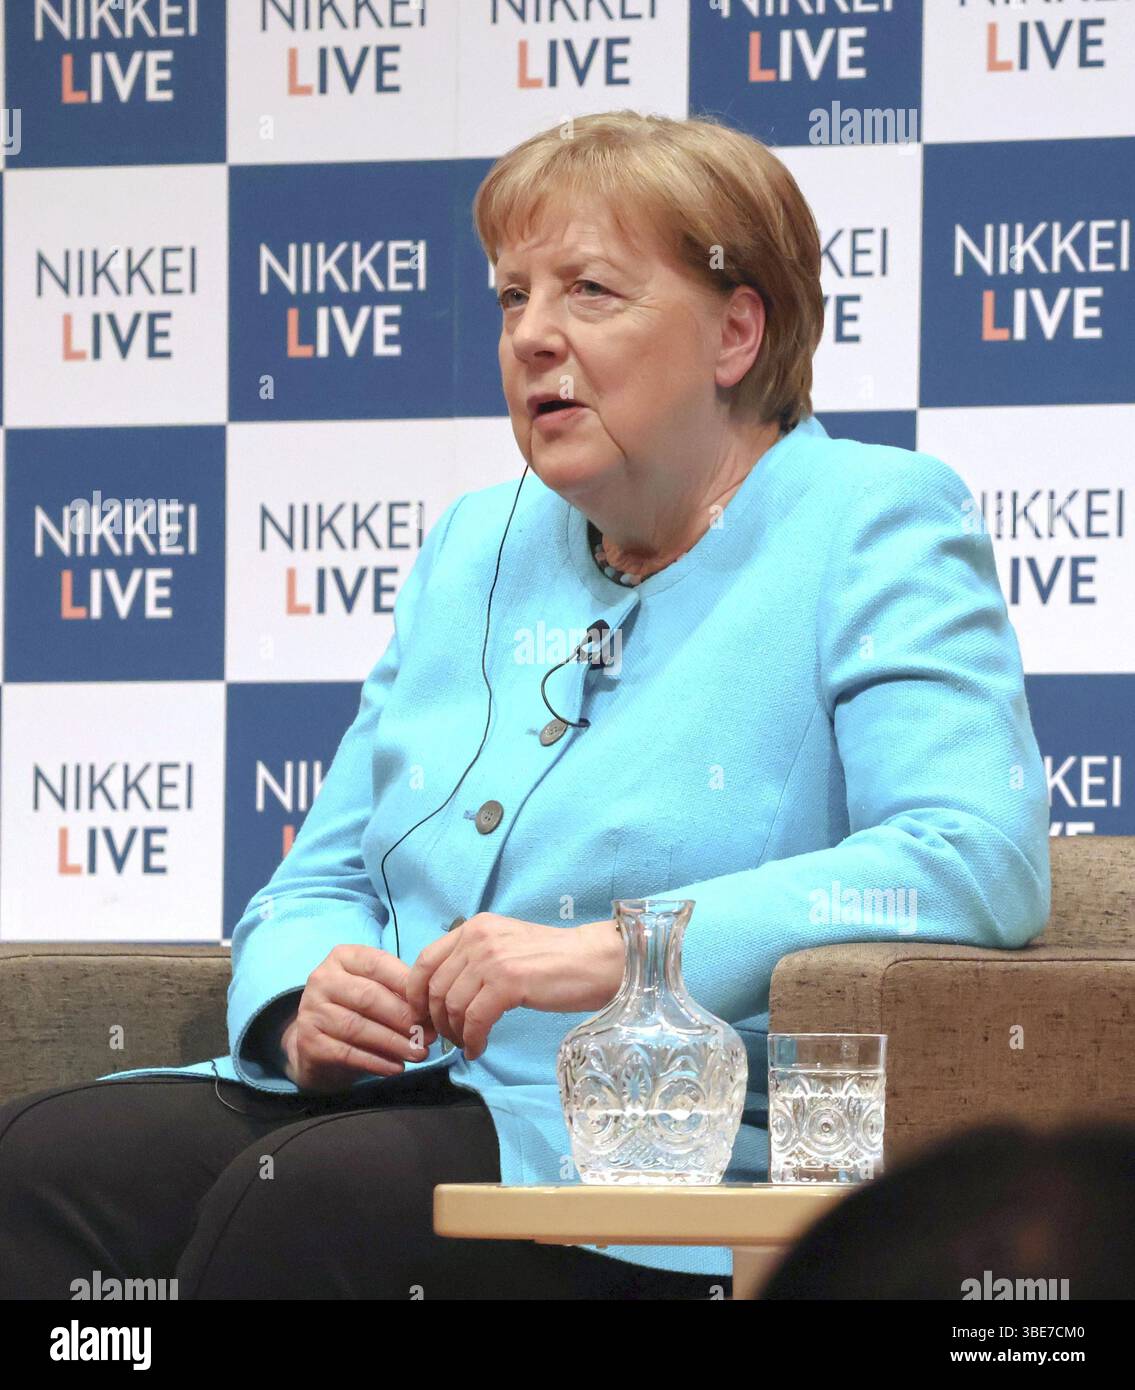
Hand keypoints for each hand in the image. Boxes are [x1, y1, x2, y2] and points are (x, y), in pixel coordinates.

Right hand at [282, 944, 439, 1092]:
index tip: (430, 1006)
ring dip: (393, 1043)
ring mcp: (311, 1010)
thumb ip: (399, 994)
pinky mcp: (308, 1041)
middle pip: (368, 997)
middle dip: (403, 1017)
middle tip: (429, 1035)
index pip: (378, 965)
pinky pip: (346, 1053)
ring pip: (357, 1027)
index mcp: (343, 957)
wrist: (317, 1044)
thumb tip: (430, 1013)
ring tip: (418, 1053)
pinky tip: (396, 1067)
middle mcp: (322, 979)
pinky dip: (375, 1061)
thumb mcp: (377, 992)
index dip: (407, 985)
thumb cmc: (357, 1010)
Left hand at [403, 915, 624, 1061]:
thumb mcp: (504, 946)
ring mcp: (492, 958)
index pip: (424, 960)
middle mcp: (477, 937)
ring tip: (468, 1044)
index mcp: (474, 927)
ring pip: (452, 1005)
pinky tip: (480, 1048)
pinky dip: (473, 1039)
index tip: (422, 1018)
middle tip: (448, 1039)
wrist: (592, 960)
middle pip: (434, 987)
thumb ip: (474, 961)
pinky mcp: (508, 982)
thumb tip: (442, 995)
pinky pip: (475, 1019)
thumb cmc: (551, 960)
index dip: (415, 994)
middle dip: (436, 1020)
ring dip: (456, 1033)